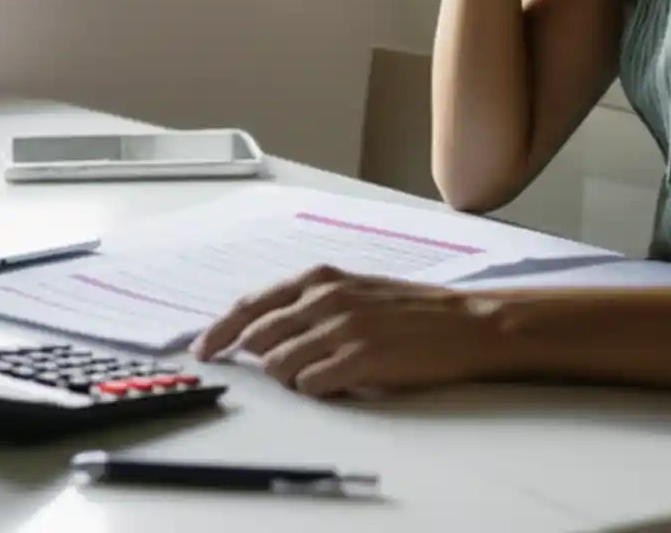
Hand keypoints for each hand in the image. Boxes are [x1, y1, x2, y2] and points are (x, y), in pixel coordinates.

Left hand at [189, 266, 515, 397]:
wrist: (467, 324)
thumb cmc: (410, 310)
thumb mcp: (353, 290)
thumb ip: (307, 304)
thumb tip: (259, 329)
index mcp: (319, 280)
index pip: (250, 305)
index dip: (220, 330)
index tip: (203, 349)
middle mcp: (324, 299)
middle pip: (256, 336)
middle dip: (247, 358)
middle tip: (250, 369)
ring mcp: (341, 329)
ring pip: (279, 365)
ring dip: (289, 377)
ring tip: (318, 373)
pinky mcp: (361, 359)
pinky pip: (311, 386)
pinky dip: (314, 390)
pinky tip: (335, 384)